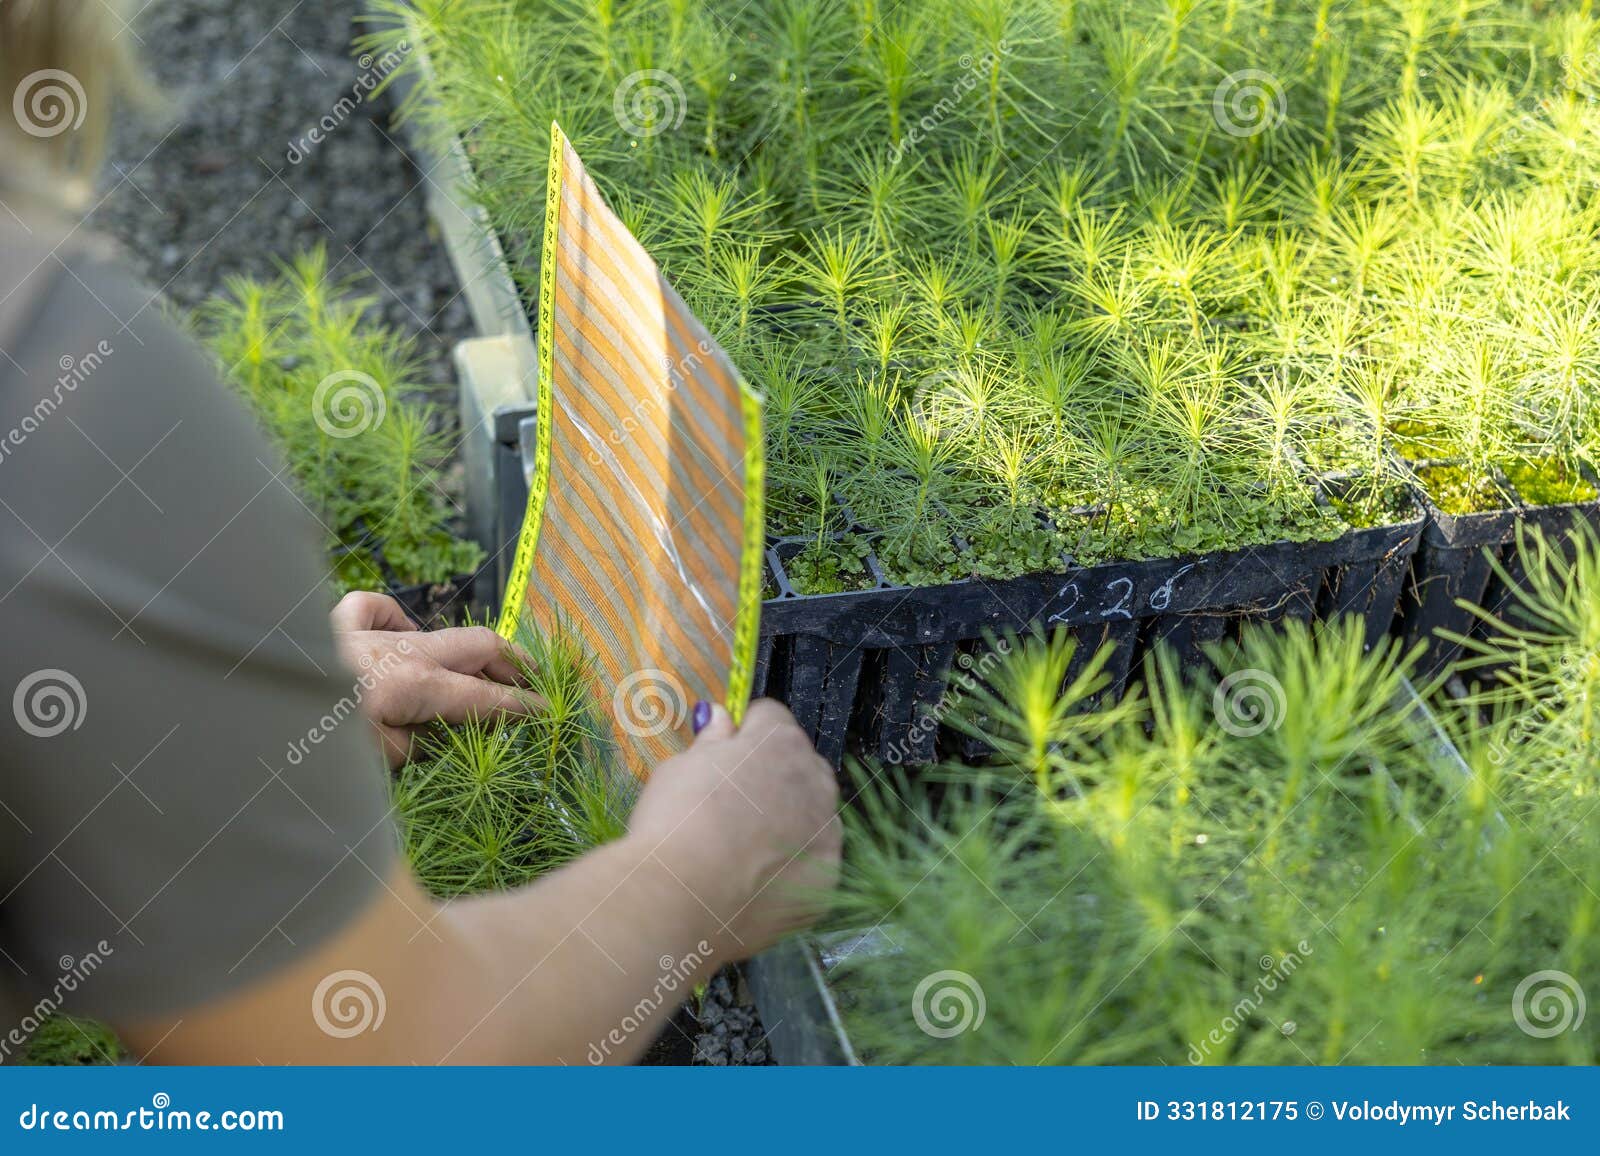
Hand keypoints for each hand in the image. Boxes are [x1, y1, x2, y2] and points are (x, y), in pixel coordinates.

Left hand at [329, 591, 537, 767]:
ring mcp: (371, 633)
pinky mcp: (340, 628)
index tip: (550, 711)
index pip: (486, 696)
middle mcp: (404, 650)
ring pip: (434, 630)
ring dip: (464, 651)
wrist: (253, 703)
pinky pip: (376, 610)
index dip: (523, 706)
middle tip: (534, 681)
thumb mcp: (380, 759)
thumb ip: (420, 744)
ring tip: (485, 668)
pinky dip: (395, 619)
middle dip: (513, 662)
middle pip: (478, 645)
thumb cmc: (316, 740)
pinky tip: (400, 631)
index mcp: (418, 684)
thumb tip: (442, 734)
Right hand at [627, 699, 840, 958]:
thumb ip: (711, 742)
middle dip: (774, 775)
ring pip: (814, 815)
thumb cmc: (674, 823)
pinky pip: (813, 863)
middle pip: (801, 765)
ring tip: (742, 850)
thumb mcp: (679, 769)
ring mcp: (827, 833)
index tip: (722, 756)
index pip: (770, 718)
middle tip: (731, 805)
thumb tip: (720, 718)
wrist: (680, 902)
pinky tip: (756, 883)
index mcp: (779, 742)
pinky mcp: (828, 879)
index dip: (744, 734)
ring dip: (789, 822)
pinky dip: (791, 868)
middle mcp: (815, 781)